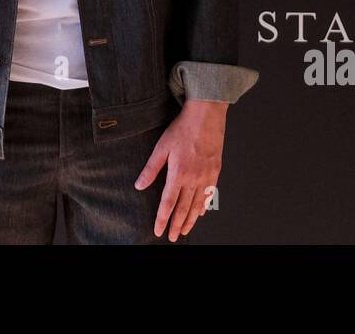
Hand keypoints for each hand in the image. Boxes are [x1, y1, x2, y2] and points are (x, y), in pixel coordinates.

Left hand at [134, 100, 226, 240]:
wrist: (206, 116)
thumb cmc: (182, 129)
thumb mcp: (161, 147)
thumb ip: (151, 169)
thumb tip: (139, 185)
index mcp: (178, 173)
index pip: (168, 203)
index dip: (162, 219)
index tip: (158, 230)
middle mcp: (193, 178)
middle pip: (184, 208)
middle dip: (177, 225)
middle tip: (172, 237)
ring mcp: (206, 176)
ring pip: (197, 205)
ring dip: (191, 220)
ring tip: (185, 231)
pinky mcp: (215, 171)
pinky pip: (209, 194)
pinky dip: (204, 206)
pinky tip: (200, 213)